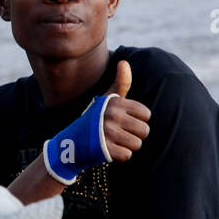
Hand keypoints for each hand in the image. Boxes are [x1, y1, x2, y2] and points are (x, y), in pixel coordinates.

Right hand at [42, 61, 150, 184]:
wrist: (72, 142)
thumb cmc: (96, 118)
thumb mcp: (107, 99)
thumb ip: (121, 83)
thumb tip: (124, 62)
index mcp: (115, 103)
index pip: (146, 115)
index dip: (137, 120)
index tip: (124, 120)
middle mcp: (111, 116)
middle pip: (144, 131)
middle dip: (135, 135)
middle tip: (120, 134)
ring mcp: (107, 133)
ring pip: (137, 144)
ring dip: (128, 146)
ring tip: (115, 141)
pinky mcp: (104, 149)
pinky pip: (127, 155)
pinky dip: (120, 156)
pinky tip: (109, 150)